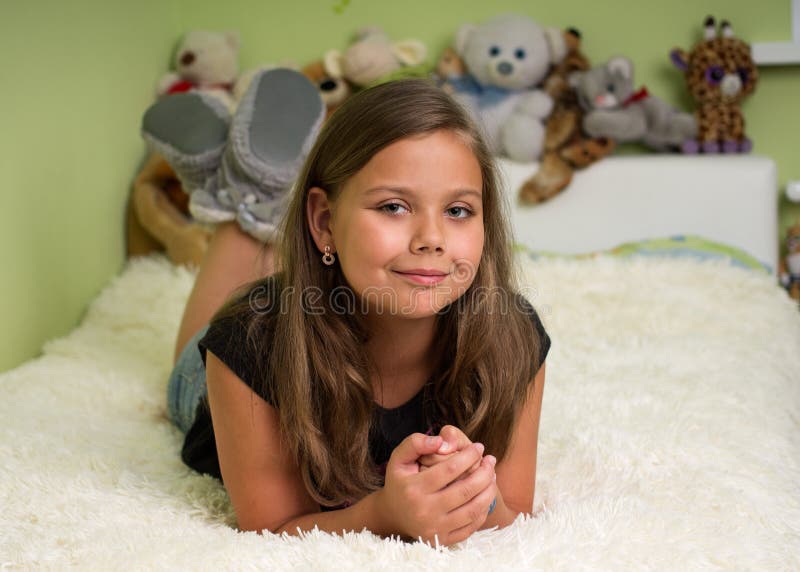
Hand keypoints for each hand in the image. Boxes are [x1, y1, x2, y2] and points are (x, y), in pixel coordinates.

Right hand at [376, 433, 496, 545]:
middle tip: (491, 460)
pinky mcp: (442, 540)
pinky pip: (471, 526)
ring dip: (489, 490)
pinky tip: (485, 494)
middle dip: (484, 472)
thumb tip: (441, 441)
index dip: (469, 455)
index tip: (479, 446)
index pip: (450, 469)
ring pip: (473, 509)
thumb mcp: (399, 458)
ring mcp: (435, 528)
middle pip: (465, 490)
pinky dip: (483, 509)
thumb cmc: (400, 481)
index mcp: (414, 488)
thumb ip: (416, 443)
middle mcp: (424, 510)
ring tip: (493, 475)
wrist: (393, 514)